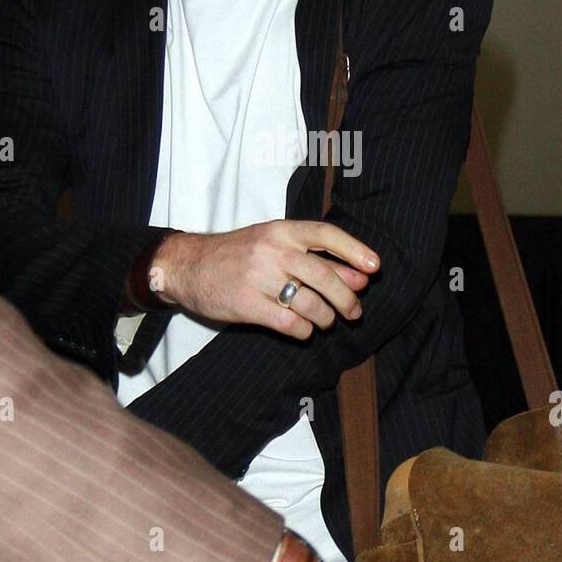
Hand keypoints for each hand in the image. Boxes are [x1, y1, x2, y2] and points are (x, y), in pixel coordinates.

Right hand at [152, 221, 379, 336]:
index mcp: (281, 230)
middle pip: (323, 275)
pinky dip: (303, 331)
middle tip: (354, 312)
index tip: (375, 268)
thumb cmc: (237, 254)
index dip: (354, 250)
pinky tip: (304, 330)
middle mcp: (272, 250)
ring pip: (309, 303)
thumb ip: (315, 258)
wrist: (187, 265)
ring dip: (325, 318)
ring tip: (326, 322)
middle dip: (346, 298)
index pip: (326, 234)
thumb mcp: (273, 245)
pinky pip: (289, 323)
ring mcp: (258, 277)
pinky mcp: (246, 304)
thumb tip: (359, 277)